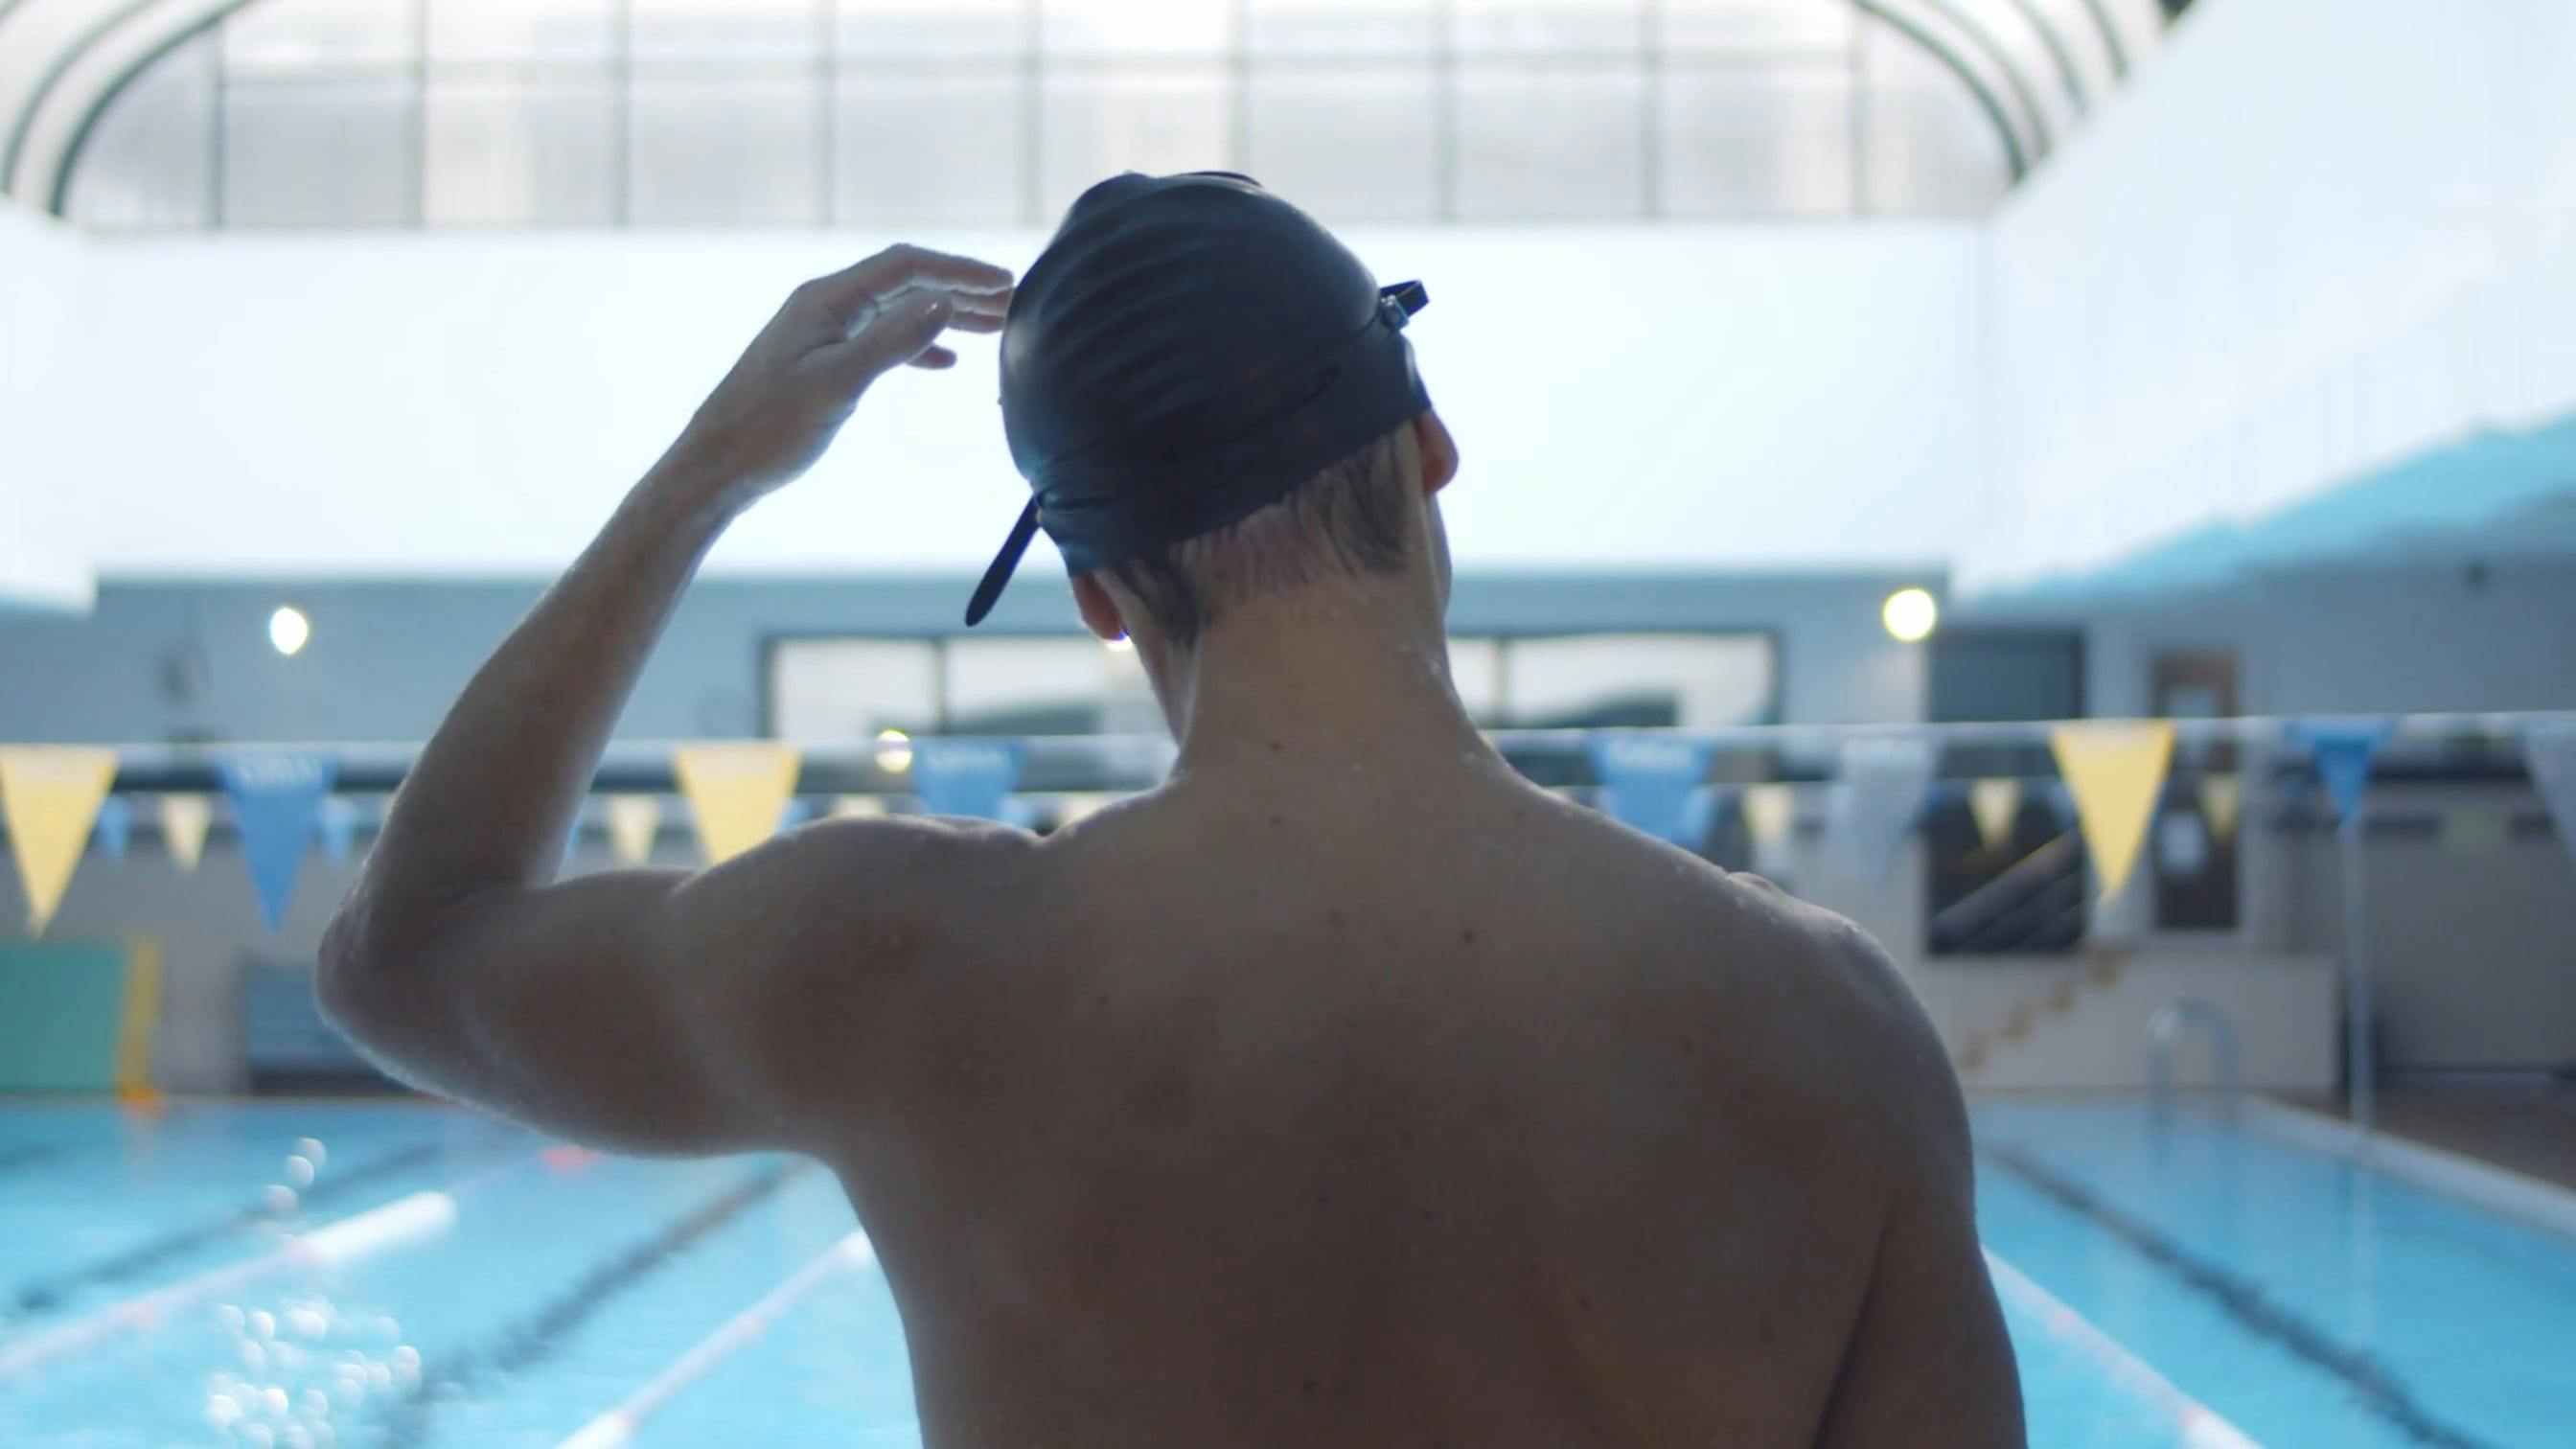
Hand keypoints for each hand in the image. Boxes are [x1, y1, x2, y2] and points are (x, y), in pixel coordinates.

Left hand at [664, 244, 1013, 506]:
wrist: (717, 465)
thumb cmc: (769, 429)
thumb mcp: (838, 384)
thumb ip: (893, 340)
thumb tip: (943, 300)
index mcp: (826, 300)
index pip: (906, 266)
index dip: (959, 270)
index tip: (1006, 282)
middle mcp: (825, 306)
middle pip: (906, 282)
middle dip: (960, 289)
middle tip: (1014, 302)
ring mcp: (823, 333)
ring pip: (897, 311)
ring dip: (945, 316)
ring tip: (994, 326)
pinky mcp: (822, 362)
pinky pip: (881, 339)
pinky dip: (918, 344)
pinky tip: (945, 361)